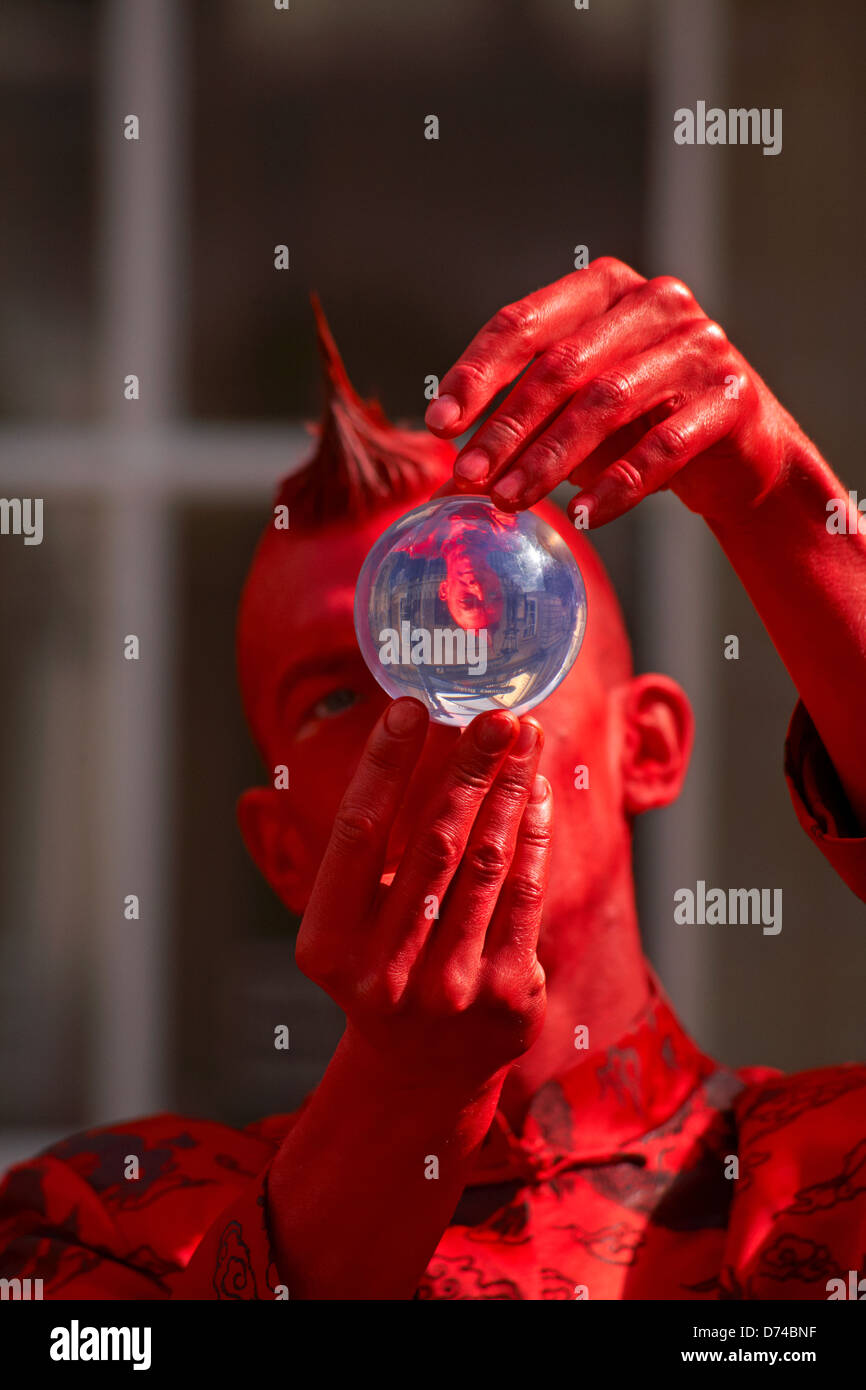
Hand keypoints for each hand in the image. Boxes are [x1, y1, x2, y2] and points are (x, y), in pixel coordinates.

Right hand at [296, 698, 550, 1093]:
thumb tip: (421, 736)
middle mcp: (383, 971)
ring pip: (487, 861)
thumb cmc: (382, 966)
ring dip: (509, 788)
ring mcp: (448, 989)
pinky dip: (533, 835)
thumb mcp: (352, 922)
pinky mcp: (505, 995)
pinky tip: (536, 792)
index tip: (410, 705)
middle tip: (496, 714)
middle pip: (433, 841)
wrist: (422, 1073)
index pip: (357, 833)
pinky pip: (525, 894)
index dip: (384, 765)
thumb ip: (374, 849)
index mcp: (327, 945)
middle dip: (469, 767)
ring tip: (524, 737)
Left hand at [426, 256, 799, 526]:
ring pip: (606, 404)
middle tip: (468, 476)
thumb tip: (450, 475)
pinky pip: (661, 448)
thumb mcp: (576, 410)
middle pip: (562, 366)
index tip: (440, 422)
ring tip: (510, 501)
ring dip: (549, 459)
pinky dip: (616, 487)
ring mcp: (698, 346)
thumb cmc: (642, 424)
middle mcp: (654, 304)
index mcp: (604, 290)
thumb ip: (523, 422)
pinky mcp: (730, 397)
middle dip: (507, 426)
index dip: (477, 373)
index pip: (526, 324)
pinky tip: (583, 516)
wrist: (740, 453)